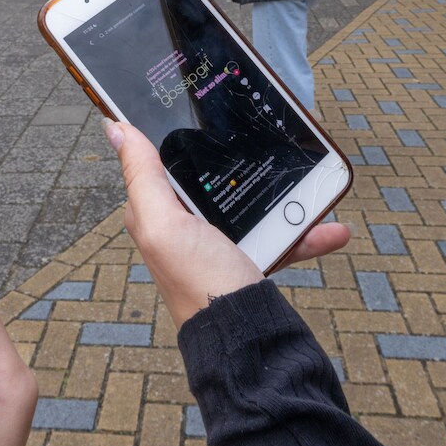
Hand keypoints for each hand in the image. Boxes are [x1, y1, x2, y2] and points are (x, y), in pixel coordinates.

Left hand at [103, 119, 349, 324]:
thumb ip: (141, 176)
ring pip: (251, 203)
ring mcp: (217, 244)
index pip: (160, 162)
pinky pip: (279, 235)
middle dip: (240, 162)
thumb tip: (113, 127)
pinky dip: (305, 231)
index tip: (200, 105)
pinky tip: (331, 227)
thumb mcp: (163, 224)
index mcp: (155, 214)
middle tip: (266, 140)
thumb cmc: (199, 282)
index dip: (175, 134)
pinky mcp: (248, 260)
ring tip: (309, 182)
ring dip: (283, 194)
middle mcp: (182, 228)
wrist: (245, 340)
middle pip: (212, 178)